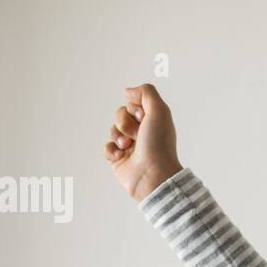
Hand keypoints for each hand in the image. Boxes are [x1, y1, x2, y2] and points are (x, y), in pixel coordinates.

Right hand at [103, 83, 181, 201]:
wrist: (152, 175)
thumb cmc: (159, 145)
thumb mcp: (159, 111)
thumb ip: (146, 93)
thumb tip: (127, 91)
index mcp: (152, 121)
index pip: (133, 104)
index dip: (135, 110)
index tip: (144, 119)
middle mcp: (142, 132)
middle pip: (120, 114)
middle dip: (125, 122)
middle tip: (137, 135)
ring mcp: (130, 146)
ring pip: (112, 129)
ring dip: (118, 136)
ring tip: (129, 147)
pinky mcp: (119, 159)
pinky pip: (107, 147)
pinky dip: (112, 150)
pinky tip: (122, 156)